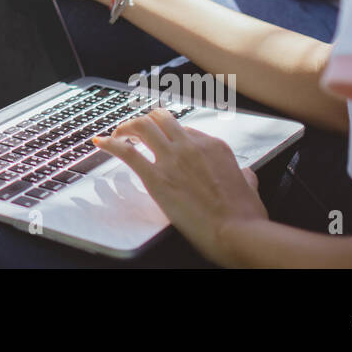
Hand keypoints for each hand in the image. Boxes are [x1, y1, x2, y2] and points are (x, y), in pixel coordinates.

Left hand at [93, 108, 268, 266]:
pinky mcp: (156, 178)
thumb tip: (246, 174)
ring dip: (126, 126)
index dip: (171, 135)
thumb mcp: (250, 187)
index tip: (163, 142)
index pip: (185, 130)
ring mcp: (173, 159)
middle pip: (161, 118)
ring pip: (142, 126)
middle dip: (146, 121)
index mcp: (214, 146)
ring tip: (118, 133)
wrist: (237, 232)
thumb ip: (244, 175)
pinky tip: (101, 142)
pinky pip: (127, 153)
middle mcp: (191, 146)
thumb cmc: (246, 216)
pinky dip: (111, 144)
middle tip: (136, 130)